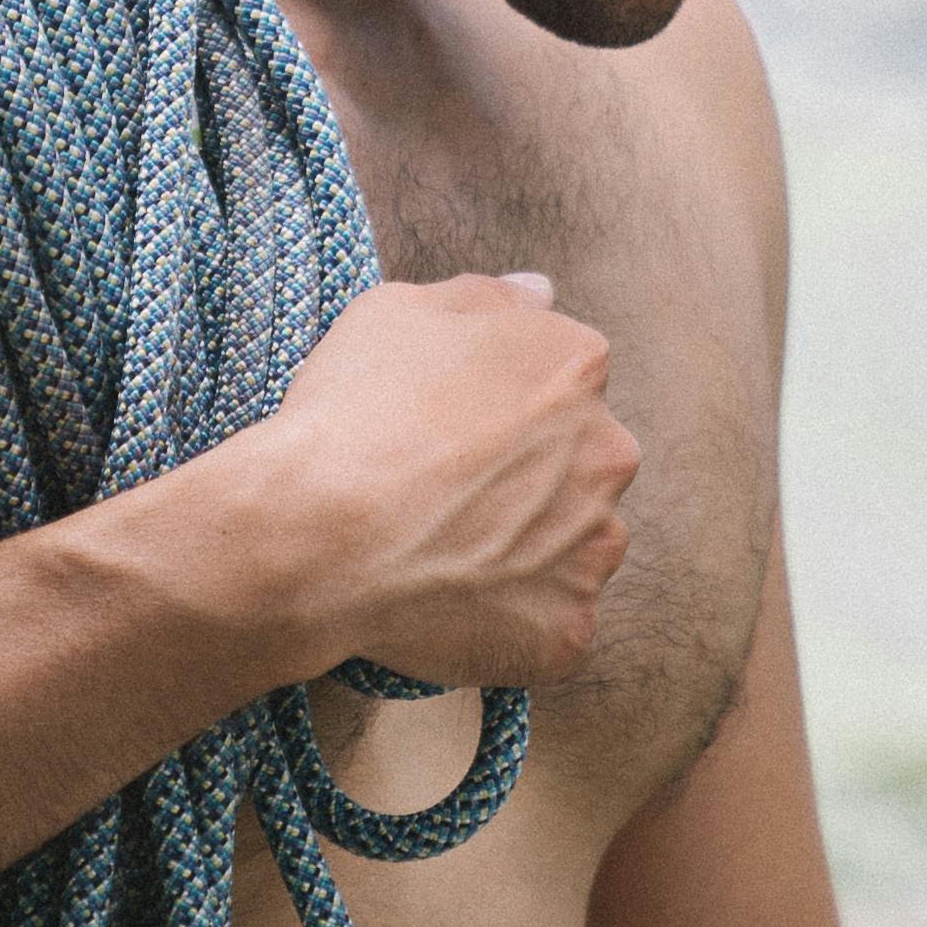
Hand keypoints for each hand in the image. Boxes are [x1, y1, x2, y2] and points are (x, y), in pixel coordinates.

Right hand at [238, 273, 638, 693]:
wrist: (317, 535)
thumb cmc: (353, 413)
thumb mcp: (398, 311)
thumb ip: (486, 299)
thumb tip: (538, 294)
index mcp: (577, 368)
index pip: (566, 380)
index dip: (505, 406)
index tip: (455, 430)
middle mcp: (608, 455)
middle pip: (582, 464)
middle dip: (531, 477)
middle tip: (448, 495)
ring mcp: (593, 551)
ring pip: (575, 545)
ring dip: (530, 548)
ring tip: (446, 554)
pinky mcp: (568, 631)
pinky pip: (550, 624)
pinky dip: (511, 621)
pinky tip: (449, 606)